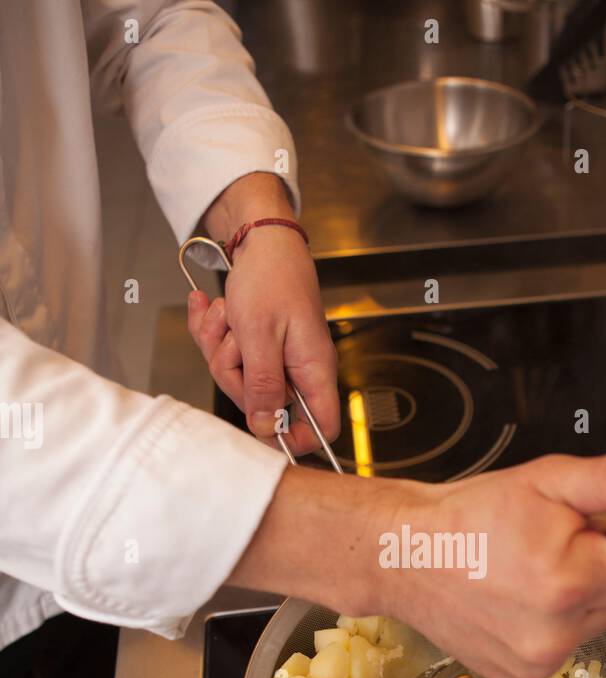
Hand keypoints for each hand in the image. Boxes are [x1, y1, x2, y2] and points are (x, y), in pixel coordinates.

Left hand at [187, 176, 338, 453]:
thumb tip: (266, 427)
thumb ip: (262, 384)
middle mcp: (299, 369)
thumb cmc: (270, 277)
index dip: (296, 438)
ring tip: (226, 316)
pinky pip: (228, 356)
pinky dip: (213, 333)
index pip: (323, 427)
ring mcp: (278, 359)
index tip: (265, 426)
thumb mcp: (259, 334)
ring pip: (239, 379)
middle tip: (234, 342)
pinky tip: (210, 308)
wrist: (262, 239)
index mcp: (313, 369)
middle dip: (234, 374)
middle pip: (264, 405)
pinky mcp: (258, 348)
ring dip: (219, 346)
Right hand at [382, 444, 605, 677]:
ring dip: (573, 601)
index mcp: (570, 580)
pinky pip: (560, 649)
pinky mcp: (519, 677)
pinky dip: (546, 627)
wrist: (405, 555)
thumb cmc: (468, 517)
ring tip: (525, 575)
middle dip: (594, 570)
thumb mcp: (547, 480)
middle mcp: (557, 630)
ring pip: (593, 625)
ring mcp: (538, 660)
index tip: (576, 530)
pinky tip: (513, 604)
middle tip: (544, 548)